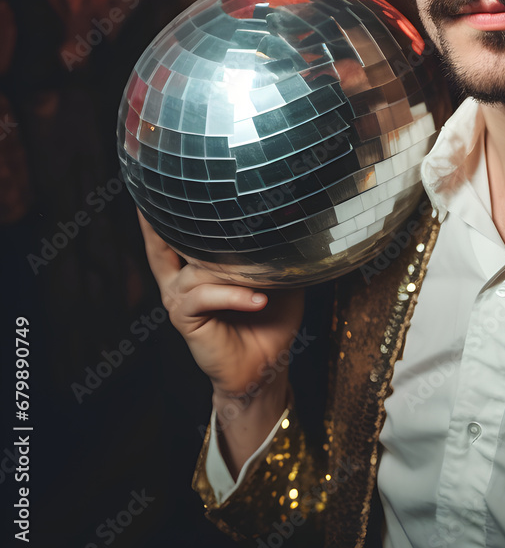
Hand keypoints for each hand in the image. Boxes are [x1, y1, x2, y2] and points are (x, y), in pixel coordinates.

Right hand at [138, 211, 303, 400]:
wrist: (264, 367)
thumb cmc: (270, 319)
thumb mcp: (276, 276)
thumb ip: (273, 249)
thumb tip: (298, 216)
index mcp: (198, 267)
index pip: (176, 233)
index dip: (166, 209)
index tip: (164, 180)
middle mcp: (181, 279)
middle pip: (165, 243)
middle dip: (168, 221)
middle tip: (178, 196)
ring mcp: (181, 298)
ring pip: (198, 267)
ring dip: (230, 267)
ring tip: (259, 273)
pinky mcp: (185, 318)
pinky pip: (205, 295)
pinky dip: (234, 295)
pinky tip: (259, 300)